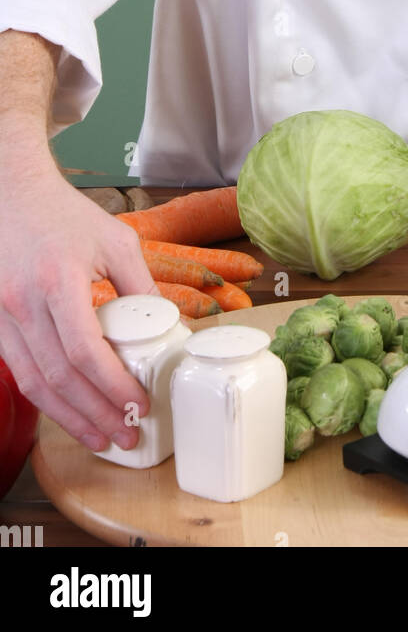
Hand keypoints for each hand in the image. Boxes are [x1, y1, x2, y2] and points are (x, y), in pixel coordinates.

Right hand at [0, 145, 158, 451]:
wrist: (14, 195)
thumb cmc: (66, 215)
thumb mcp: (116, 241)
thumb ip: (140, 286)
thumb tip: (166, 328)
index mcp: (58, 281)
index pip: (84, 351)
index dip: (112, 386)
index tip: (138, 404)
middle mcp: (24, 303)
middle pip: (59, 378)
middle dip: (95, 414)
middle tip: (124, 436)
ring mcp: (3, 315)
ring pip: (34, 383)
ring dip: (68, 417)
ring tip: (100, 436)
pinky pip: (19, 371)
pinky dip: (46, 398)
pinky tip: (69, 411)